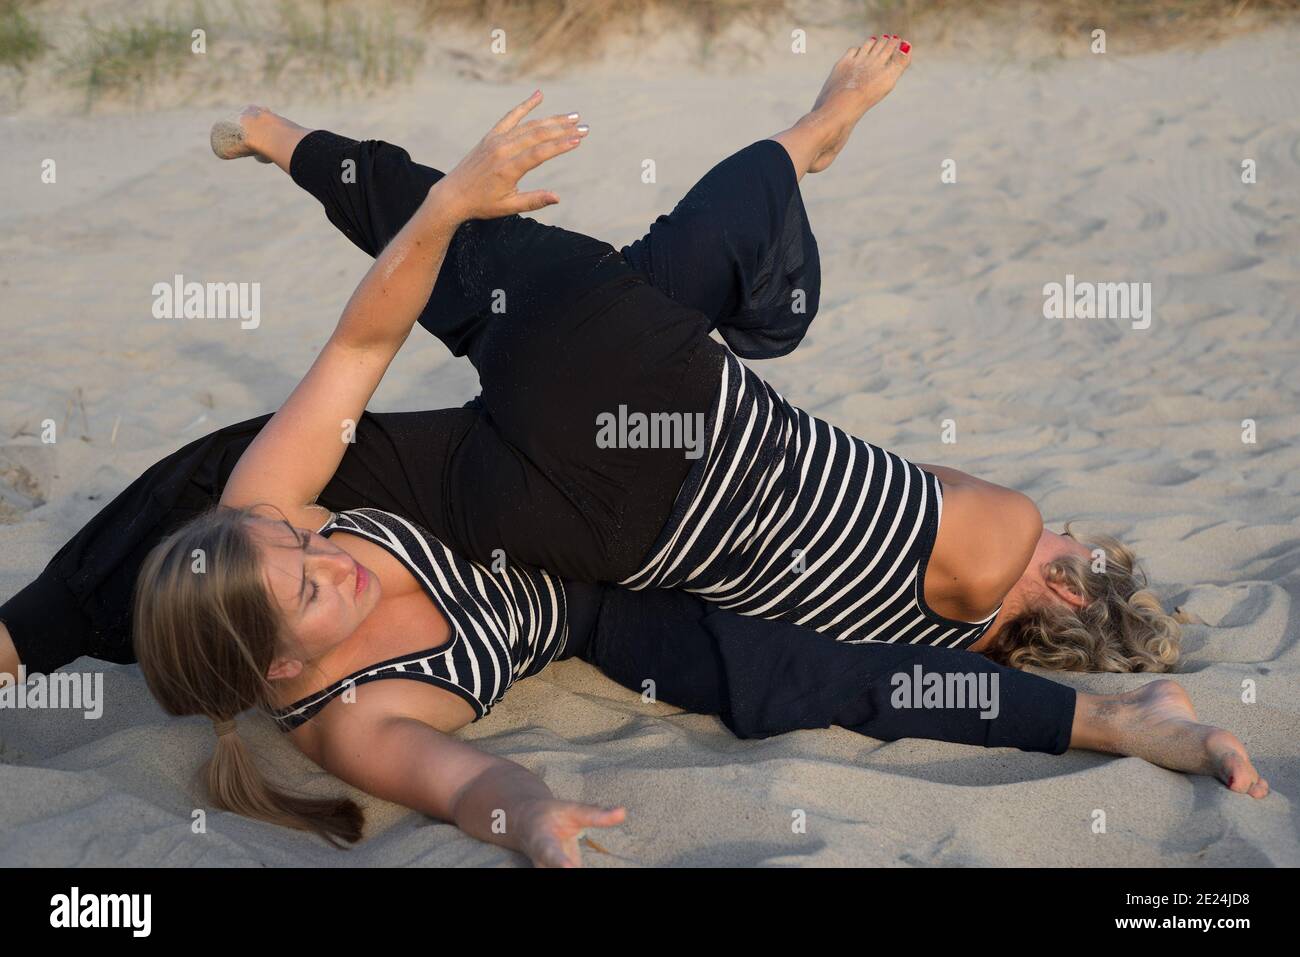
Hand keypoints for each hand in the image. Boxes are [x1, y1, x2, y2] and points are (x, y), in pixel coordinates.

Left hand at [436, 90, 584, 222]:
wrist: (452, 195)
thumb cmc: (482, 204)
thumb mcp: (509, 207)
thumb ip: (534, 201)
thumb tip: (558, 197)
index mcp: (507, 169)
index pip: (539, 153)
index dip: (560, 146)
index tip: (579, 140)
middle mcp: (502, 150)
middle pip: (538, 135)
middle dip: (563, 130)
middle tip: (584, 127)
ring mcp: (496, 140)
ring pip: (528, 125)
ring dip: (552, 120)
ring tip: (572, 116)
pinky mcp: (491, 136)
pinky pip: (510, 117)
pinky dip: (525, 106)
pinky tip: (539, 96)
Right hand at [516, 799, 625, 867]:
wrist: (526, 824)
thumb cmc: (550, 815)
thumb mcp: (571, 810)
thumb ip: (595, 814)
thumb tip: (623, 812)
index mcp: (542, 842)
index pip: (551, 854)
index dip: (560, 862)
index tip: (570, 867)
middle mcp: (542, 864)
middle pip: (552, 870)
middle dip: (565, 869)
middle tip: (575, 866)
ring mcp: (548, 871)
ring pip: (560, 875)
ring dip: (575, 869)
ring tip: (578, 865)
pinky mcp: (556, 873)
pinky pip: (569, 874)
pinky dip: (575, 869)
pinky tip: (579, 866)